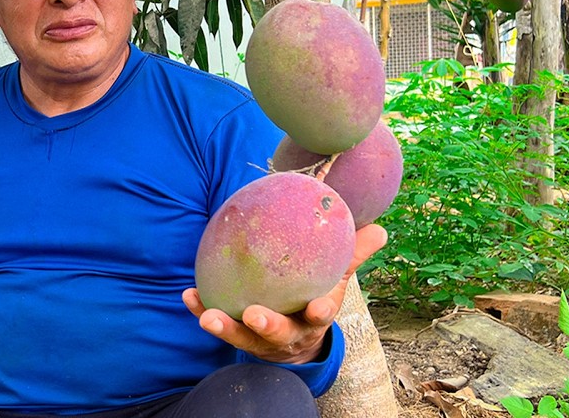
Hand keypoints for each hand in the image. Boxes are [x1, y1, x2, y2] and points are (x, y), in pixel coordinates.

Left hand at [183, 223, 387, 363]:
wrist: (298, 340)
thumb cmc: (315, 297)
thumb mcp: (336, 278)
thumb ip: (352, 254)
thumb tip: (380, 229)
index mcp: (315, 316)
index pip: (321, 315)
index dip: (319, 312)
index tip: (318, 308)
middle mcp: (289, 332)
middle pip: (279, 334)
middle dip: (267, 327)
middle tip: (254, 315)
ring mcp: (261, 339)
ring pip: (244, 338)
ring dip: (226, 328)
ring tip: (208, 316)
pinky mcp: (239, 335)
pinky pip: (221, 324)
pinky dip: (203, 310)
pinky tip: (188, 296)